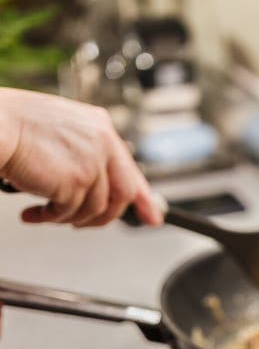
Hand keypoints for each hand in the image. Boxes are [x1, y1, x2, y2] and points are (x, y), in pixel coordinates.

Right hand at [0, 88, 161, 226]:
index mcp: (100, 128)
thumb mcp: (63, 134)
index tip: (152, 217)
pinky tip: (34, 212)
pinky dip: (50, 218)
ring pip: (94, 209)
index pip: (131, 170)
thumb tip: (101, 188)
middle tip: (82, 223)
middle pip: (122, 195)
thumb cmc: (16, 125)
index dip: (144, 199)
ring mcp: (91, 163)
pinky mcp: (75, 182)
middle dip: (103, 217)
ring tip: (46, 211)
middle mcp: (101, 143)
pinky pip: (69, 213)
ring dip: (68, 217)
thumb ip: (87, 156)